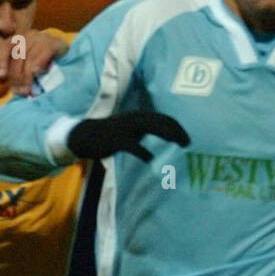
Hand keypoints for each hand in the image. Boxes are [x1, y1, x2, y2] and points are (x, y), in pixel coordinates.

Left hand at [0, 30, 68, 95]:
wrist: (64, 58)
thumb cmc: (38, 62)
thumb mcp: (19, 61)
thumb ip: (2, 57)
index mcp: (17, 38)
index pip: (5, 48)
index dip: (1, 60)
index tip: (0, 76)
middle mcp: (28, 35)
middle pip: (16, 55)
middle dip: (16, 76)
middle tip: (17, 92)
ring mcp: (42, 38)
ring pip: (29, 58)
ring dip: (27, 77)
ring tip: (26, 91)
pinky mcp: (55, 43)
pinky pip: (42, 54)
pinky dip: (39, 65)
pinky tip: (38, 74)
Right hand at [67, 111, 190, 162]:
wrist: (86, 136)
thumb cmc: (111, 135)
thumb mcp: (131, 130)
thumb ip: (145, 131)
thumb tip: (162, 137)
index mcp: (139, 116)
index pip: (163, 118)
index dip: (177, 127)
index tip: (187, 139)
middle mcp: (135, 119)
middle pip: (161, 121)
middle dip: (177, 131)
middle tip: (188, 143)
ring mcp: (126, 128)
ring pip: (151, 128)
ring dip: (167, 135)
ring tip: (179, 145)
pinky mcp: (117, 140)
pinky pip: (133, 146)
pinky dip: (143, 152)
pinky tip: (151, 159)